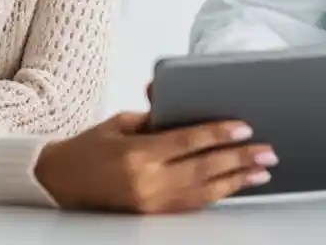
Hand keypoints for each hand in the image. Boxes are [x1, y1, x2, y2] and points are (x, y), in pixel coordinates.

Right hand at [35, 112, 276, 212]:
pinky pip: (191, 204)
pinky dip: (217, 194)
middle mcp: (147, 181)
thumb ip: (157, 118)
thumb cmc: (88, 147)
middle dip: (240, 159)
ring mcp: (150, 202)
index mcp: (138, 154)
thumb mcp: (121, 123)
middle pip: (203, 168)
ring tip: (261, 172)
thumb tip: (188, 111)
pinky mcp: (151, 214)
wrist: (57, 181)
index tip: (244, 128)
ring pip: (203, 190)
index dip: (218, 134)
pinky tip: (234, 186)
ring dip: (236, 180)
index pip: (187, 142)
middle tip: (267, 152)